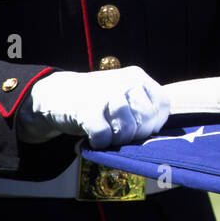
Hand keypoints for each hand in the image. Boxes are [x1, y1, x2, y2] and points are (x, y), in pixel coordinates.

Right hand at [18, 67, 169, 148]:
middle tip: (119, 134)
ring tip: (107, 136)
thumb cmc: (97, 99)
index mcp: (137, 77)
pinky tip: (93, 139)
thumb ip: (143, 107)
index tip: (140, 129)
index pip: (162, 106)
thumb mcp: (124, 94)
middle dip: (135, 135)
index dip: (155, 124)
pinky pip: (104, 135)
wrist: (57, 93)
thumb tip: (160, 137)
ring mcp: (105, 94)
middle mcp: (124, 82)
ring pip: (127, 130)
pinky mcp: (86, 109)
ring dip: (117, 141)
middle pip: (146, 120)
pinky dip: (99, 143)